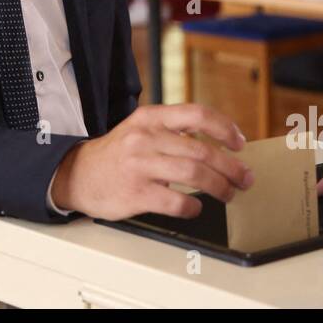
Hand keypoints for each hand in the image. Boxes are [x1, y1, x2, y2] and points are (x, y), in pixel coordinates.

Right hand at [50, 104, 253, 220]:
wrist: (78, 174)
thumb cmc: (117, 154)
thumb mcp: (141, 129)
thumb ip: (173, 131)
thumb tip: (217, 143)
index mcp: (150, 118)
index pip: (196, 115)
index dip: (224, 128)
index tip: (240, 143)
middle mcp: (145, 138)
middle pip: (202, 150)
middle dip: (231, 167)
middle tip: (244, 178)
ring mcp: (140, 165)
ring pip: (194, 174)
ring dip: (219, 186)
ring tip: (228, 194)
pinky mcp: (135, 193)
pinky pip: (176, 201)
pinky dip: (193, 207)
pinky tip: (195, 208)